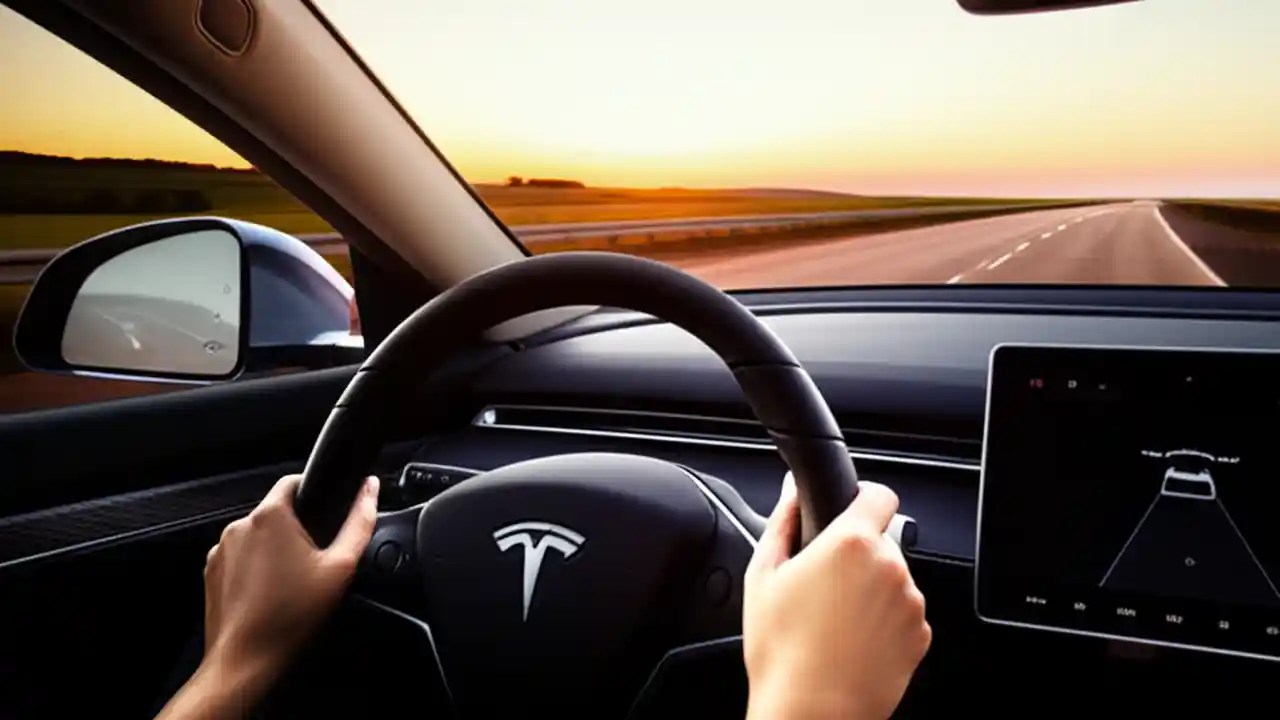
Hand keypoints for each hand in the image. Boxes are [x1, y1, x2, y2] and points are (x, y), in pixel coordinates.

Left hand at [157, 474, 378, 718]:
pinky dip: (256, 567)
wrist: (246, 660)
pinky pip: (240, 557)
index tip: (328, 515)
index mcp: (271, 515)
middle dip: (297, 529)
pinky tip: (271, 593)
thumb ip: (360, 522)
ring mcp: (220, 549)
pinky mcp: (212, 571)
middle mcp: (239, 526)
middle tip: (316, 560)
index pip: (293, 481)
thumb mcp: (340, 567)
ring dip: (275, 549)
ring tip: (293, 582)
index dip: (315, 492)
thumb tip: (370, 488)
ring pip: (258, 536)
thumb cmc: (292, 615)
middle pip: (277, 512)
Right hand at [743, 474, 930, 719]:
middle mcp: (890, 567)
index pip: (879, 495)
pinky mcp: (919, 636)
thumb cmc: (782, 650)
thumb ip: (782, 522)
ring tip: (834, 619)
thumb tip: (791, 492)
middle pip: (880, 541)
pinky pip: (902, 613)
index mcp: (852, 543)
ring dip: (871, 588)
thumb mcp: (763, 576)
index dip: (863, 499)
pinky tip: (851, 640)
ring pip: (892, 578)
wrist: (812, 712)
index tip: (848, 512)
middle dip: (857, 554)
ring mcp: (910, 604)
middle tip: (822, 584)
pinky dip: (883, 620)